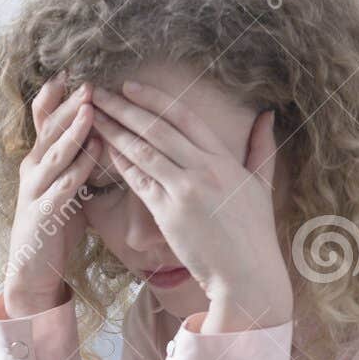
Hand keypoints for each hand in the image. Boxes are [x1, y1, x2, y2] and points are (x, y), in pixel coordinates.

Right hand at [5, 71, 99, 317]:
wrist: (33, 268)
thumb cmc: (54, 224)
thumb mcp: (64, 184)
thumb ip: (76, 158)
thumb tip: (101, 130)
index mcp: (38, 160)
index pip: (42, 121)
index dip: (53, 97)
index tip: (68, 72)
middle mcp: (32, 171)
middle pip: (48, 131)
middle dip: (68, 106)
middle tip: (86, 84)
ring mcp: (35, 192)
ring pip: (54, 155)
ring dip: (72, 132)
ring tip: (89, 111)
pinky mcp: (42, 214)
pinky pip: (63, 187)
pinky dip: (79, 169)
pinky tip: (95, 155)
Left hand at [90, 81, 289, 331]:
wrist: (246, 273)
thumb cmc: (253, 232)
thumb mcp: (262, 185)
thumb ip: (261, 148)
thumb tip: (266, 116)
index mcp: (224, 159)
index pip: (185, 118)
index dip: (155, 99)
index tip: (129, 86)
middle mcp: (204, 169)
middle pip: (157, 129)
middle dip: (124, 108)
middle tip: (98, 92)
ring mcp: (185, 190)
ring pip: (143, 151)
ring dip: (114, 131)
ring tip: (91, 116)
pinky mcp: (168, 213)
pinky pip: (138, 181)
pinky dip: (119, 163)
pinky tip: (102, 149)